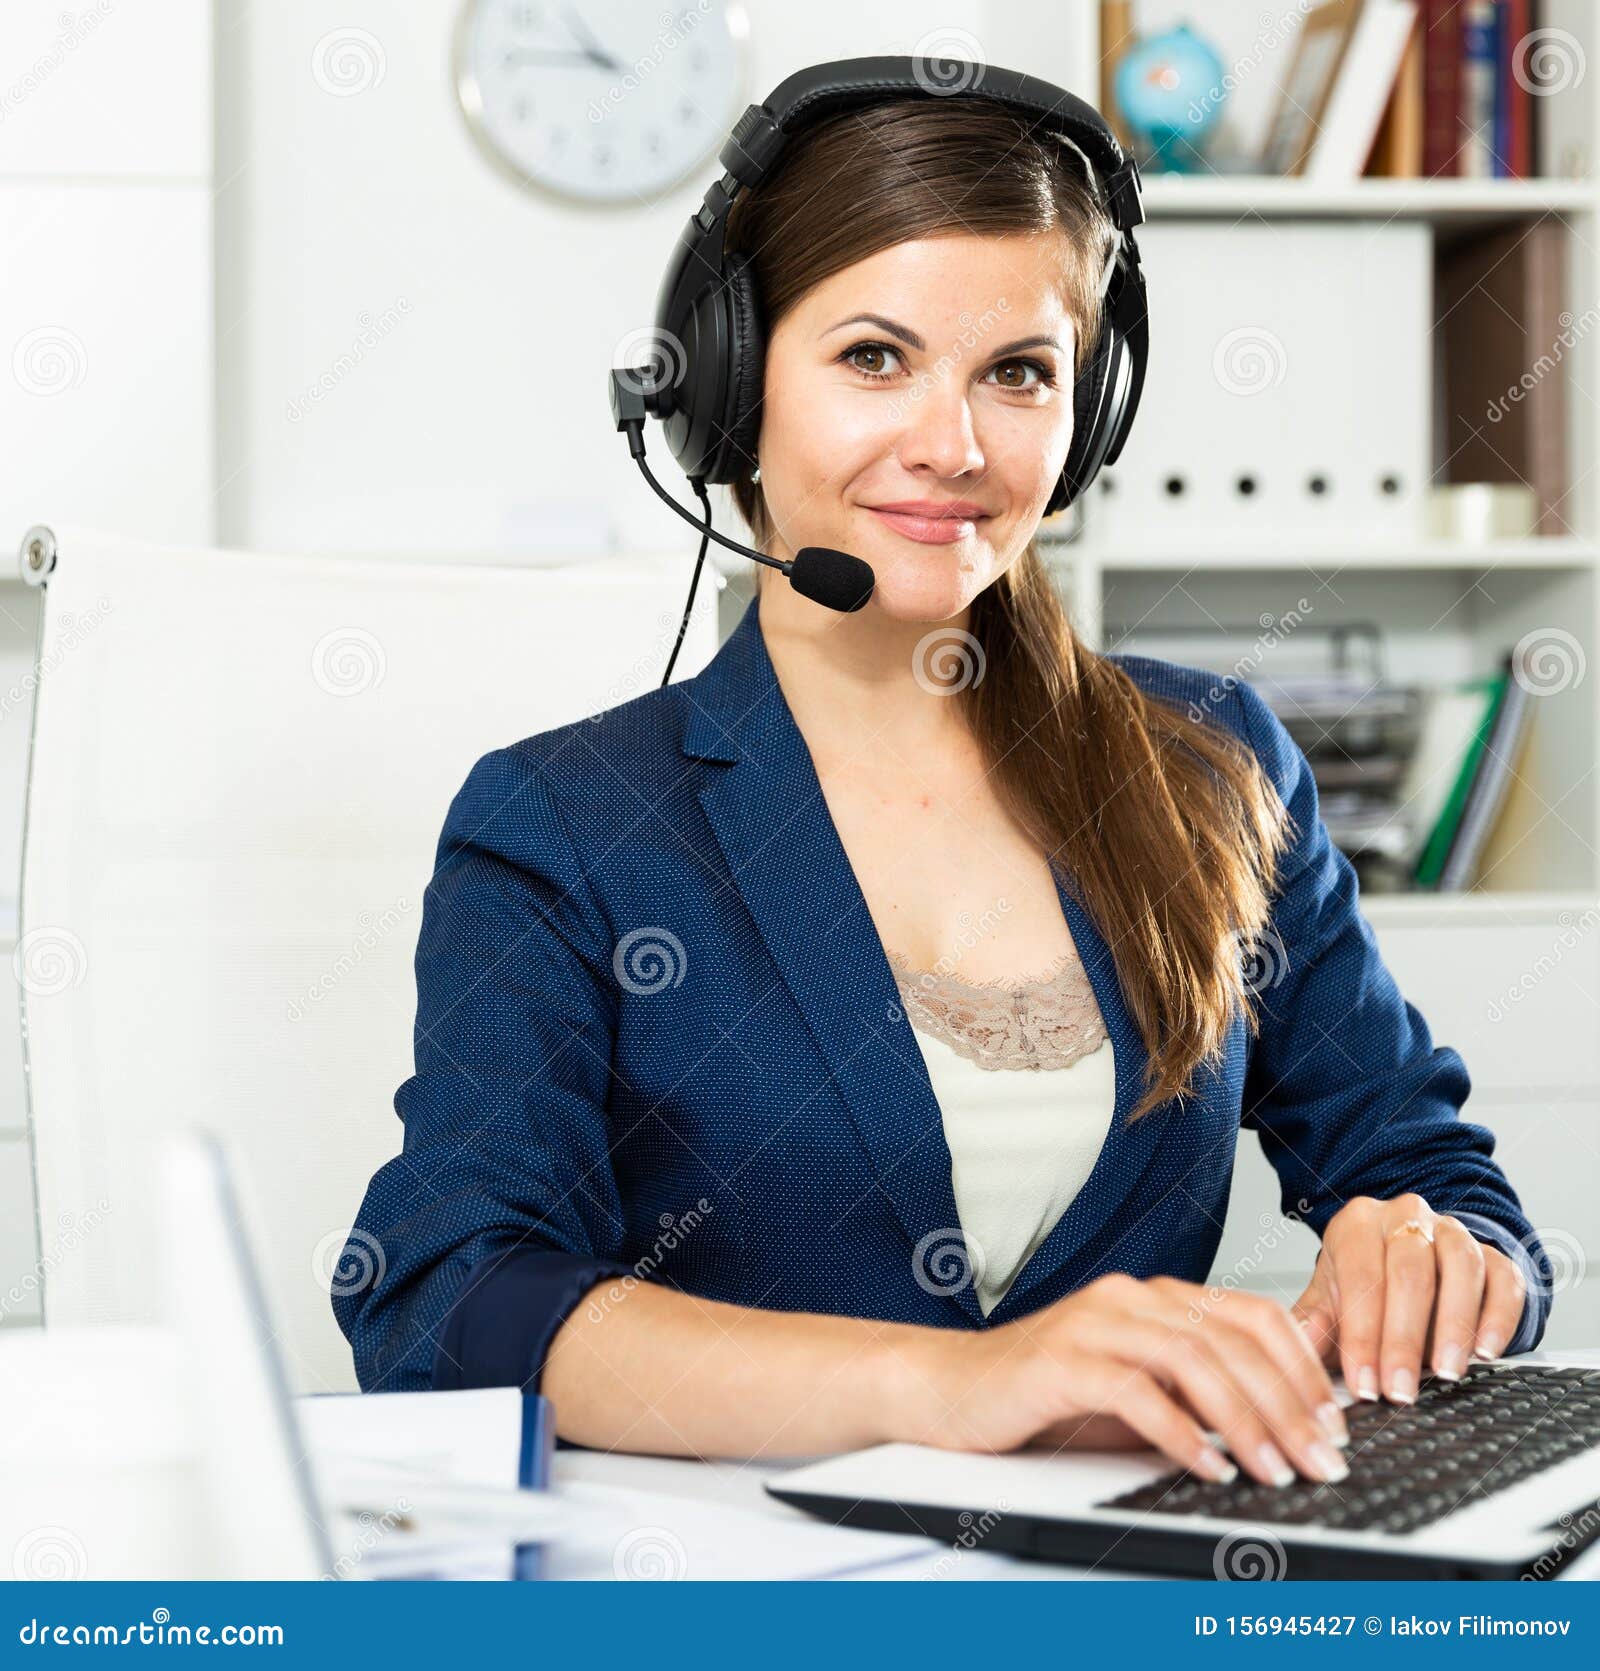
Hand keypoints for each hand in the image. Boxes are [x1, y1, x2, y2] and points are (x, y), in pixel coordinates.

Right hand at [898, 1272, 1351, 1485]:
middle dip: (1289, 1404)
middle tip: (1322, 1459)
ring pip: (1193, 1359)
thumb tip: (1287, 1416)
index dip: (1304, 1367)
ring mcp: (1093, 1324)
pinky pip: (1136, 1392)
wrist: (951, 1389)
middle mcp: (1129, 1298)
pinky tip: (1208, 1467)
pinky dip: (1181, 1433)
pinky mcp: (1060, 1362)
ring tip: (1277, 1469)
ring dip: (1246, 1421)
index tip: (1336, 1423)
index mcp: (1154, 1297)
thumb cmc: (1047, 1395)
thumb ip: (1200, 1390)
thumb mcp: (1141, 1388)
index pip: (1252, 1314)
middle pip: (1232, 1339)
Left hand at [1288, 1193, 1528, 1405]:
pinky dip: (1499, 1315)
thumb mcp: (1328, 1299)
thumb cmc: (1361, 1286)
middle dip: (1404, 1338)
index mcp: (1357, 1223)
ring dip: (1456, 1324)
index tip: (1364, 1383)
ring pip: (1461, 1266)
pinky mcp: (1494, 1253)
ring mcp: (1453, 1231)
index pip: (1360, 1276)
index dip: (1362, 1334)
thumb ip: (1313, 1323)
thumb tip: (1301, 1346)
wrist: (1403, 1263)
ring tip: (1447, 1371)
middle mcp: (1406, 1218)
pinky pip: (1505, 1277)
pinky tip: (1487, 1351)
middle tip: (1401, 1388)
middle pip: (1410, 1271)